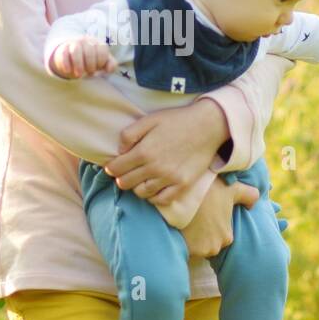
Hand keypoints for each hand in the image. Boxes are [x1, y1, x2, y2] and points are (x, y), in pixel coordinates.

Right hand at [49, 36, 116, 78]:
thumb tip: (109, 69)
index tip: (98, 68)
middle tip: (89, 72)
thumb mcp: (102, 61)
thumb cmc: (91, 60)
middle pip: (89, 51)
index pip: (102, 50)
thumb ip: (111, 64)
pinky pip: (63, 54)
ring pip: (76, 51)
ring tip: (79, 75)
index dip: (101, 62)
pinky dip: (66, 64)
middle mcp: (86, 40)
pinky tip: (68, 71)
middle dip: (90, 65)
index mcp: (97, 42)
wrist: (71, 54)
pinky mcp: (63, 48)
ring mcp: (73, 43)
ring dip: (78, 64)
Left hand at [105, 98, 226, 203]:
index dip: (111, 168)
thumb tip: (119, 151)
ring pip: (141, 193)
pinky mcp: (182, 185)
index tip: (112, 167)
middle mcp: (154, 168)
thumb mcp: (149, 120)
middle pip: (126, 183)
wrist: (207, 126)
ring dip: (135, 187)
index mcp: (143, 151)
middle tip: (123, 174)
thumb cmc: (177, 120)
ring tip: (138, 180)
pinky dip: (153, 197)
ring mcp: (169, 179)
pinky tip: (153, 188)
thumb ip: (129, 134)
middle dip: (121, 178)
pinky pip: (161, 200)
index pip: (116, 168)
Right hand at [180, 175, 260, 258]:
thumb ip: (248, 195)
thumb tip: (254, 202)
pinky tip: (178, 225)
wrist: (178, 195)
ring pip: (196, 244)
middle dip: (203, 231)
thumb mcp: (231, 188)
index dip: (212, 223)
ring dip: (192, 235)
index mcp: (227, 236)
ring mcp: (198, 250)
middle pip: (208, 241)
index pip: (220, 234)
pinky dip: (181, 238)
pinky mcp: (184, 250)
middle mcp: (216, 247)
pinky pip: (184, 246)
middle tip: (194, 214)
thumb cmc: (208, 191)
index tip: (204, 213)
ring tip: (185, 219)